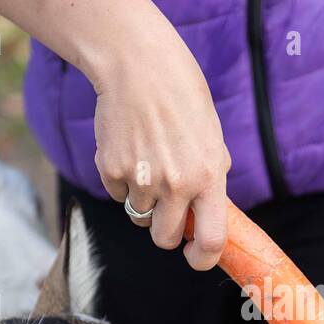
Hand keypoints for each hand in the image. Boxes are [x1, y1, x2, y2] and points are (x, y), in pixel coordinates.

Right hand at [90, 12, 230, 270]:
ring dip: (143, 200)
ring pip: (138, 216)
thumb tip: (209, 212)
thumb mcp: (212, 136)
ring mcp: (141, 179)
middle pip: (164, 238)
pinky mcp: (111, 169)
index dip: (203, 258)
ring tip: (149, 160)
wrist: (138, 65)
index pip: (211, 240)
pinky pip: (118, 195)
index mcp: (209, 176)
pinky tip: (131, 147)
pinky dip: (123, 181)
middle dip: (165, 231)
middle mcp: (176, 184)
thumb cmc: (182, 97)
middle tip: (167, 212)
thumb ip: (212, 175)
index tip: (195, 257)